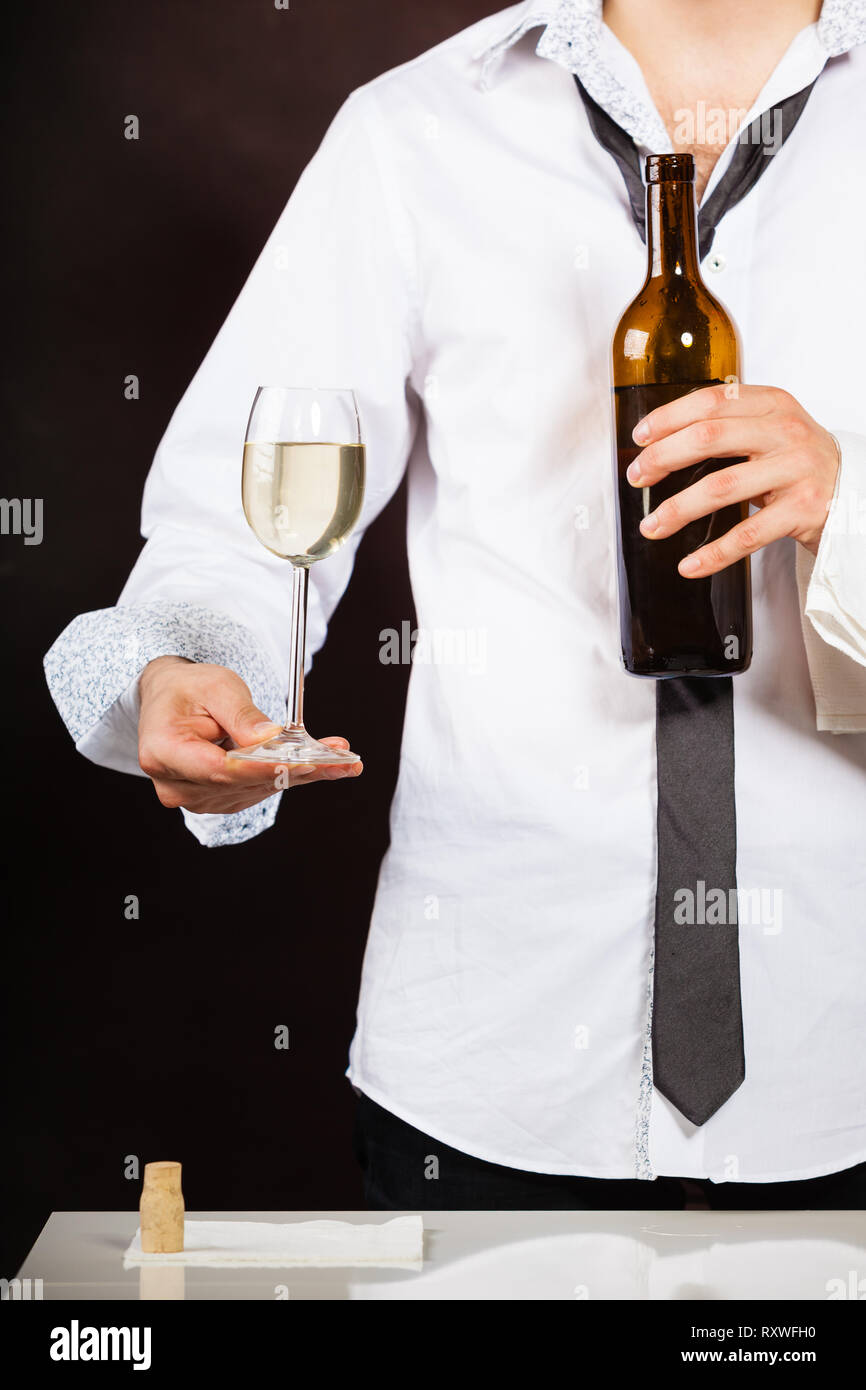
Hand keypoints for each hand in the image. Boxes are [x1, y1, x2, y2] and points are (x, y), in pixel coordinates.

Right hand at [137, 656, 361, 813]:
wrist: (171, 700)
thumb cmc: (188, 689)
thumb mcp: (216, 686)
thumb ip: (242, 714)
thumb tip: (271, 738)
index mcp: (163, 753)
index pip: (220, 769)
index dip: (264, 767)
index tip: (303, 762)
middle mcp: (177, 785)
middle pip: (243, 782)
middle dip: (296, 769)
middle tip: (341, 758)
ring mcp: (197, 797)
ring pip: (257, 789)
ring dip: (301, 774)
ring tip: (341, 758)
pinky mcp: (218, 799)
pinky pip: (259, 789)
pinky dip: (290, 776)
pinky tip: (322, 765)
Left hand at [628, 385, 840, 575]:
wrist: (855, 492)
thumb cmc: (799, 462)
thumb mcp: (771, 430)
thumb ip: (729, 425)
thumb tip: (662, 442)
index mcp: (772, 404)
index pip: (712, 401)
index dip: (669, 418)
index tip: (641, 437)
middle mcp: (784, 432)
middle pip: (708, 438)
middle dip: (663, 459)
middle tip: (638, 478)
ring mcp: (795, 471)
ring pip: (720, 487)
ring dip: (677, 510)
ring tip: (653, 526)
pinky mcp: (802, 511)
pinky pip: (747, 535)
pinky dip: (713, 554)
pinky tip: (690, 565)